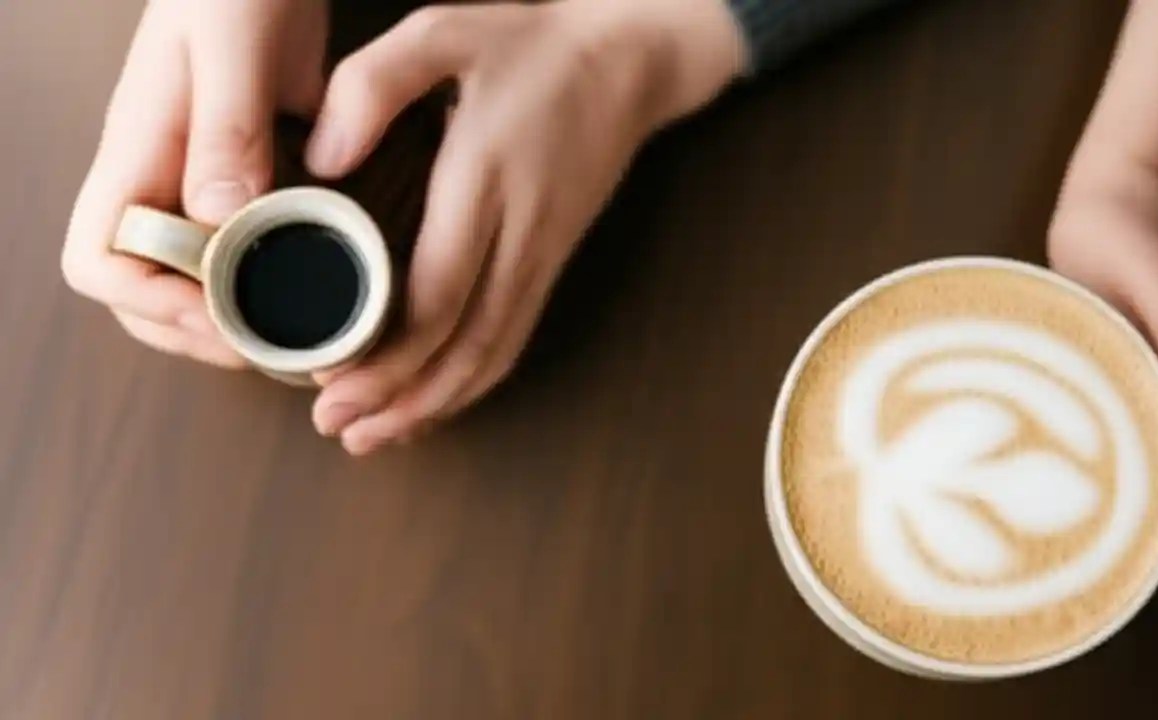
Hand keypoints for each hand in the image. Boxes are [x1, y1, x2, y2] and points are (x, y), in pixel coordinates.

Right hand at [62, 0, 327, 367]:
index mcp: (136, 152)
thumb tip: (218, 216)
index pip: (95, 261)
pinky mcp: (246, 181)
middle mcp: (160, 178)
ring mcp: (201, 184)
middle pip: (138, 292)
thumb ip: (227, 126)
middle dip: (193, 333)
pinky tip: (315, 291)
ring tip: (291, 336)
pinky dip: (265, 283)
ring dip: (228, 319)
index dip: (149, 305)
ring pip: (187, 281)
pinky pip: (237, 251)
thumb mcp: (234, 42)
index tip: (220, 316)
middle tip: (268, 347)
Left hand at [307, 0, 745, 453]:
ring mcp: (542, 254)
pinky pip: (514, 336)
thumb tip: (322, 158)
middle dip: (400, 397)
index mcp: (484, 180)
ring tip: (376, 436)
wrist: (626, 60)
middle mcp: (519, 232)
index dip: (386, 349)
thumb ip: (371, 84)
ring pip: (493, 352)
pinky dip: (474, 380)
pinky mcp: (552, 261)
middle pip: (465, 342)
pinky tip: (437, 401)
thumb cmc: (529, 45)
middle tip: (338, 427)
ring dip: (435, 403)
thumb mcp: (442, 32)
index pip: (439, 291)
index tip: (330, 376)